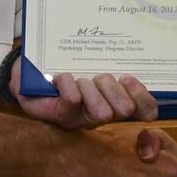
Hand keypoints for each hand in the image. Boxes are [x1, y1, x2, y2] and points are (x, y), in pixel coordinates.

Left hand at [13, 54, 157, 129]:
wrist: (30, 81)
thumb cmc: (69, 71)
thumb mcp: (92, 62)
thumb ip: (115, 61)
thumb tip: (134, 58)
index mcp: (116, 102)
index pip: (146, 111)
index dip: (143, 98)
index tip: (127, 77)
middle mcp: (102, 113)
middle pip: (125, 109)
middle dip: (112, 87)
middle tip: (98, 77)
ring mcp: (82, 118)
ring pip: (103, 111)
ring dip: (90, 88)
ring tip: (80, 80)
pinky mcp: (62, 116)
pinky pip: (73, 101)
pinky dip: (67, 84)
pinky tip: (60, 78)